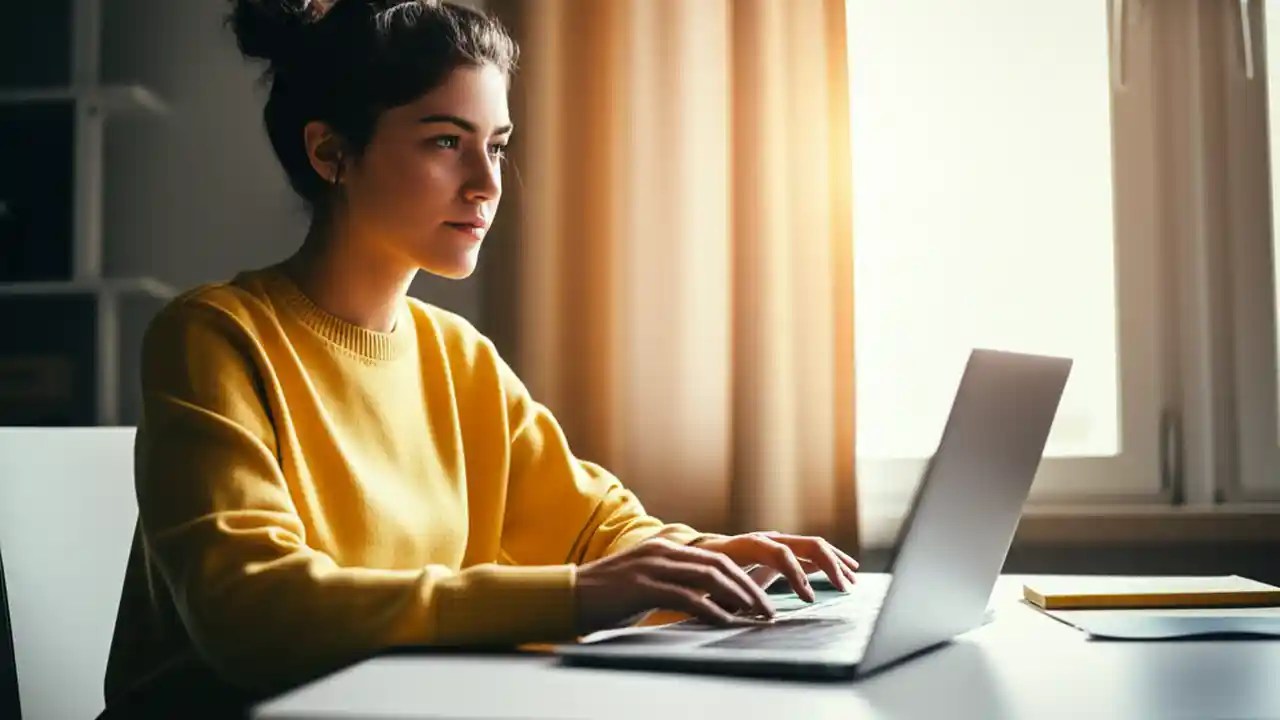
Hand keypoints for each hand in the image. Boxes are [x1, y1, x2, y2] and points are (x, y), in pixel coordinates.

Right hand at [573, 537, 777, 634]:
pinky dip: (710, 609)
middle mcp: (662, 551)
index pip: (715, 557)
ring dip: (738, 597)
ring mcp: (652, 566)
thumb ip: (673, 585)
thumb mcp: (646, 584)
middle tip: (768, 609)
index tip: (762, 596)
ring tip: (754, 616)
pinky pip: (686, 596)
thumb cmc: (607, 598)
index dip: (743, 576)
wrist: (567, 596)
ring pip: (708, 576)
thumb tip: (706, 602)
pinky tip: (725, 622)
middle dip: (749, 587)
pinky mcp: (642, 586)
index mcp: (665, 548)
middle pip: (719, 564)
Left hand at [690, 531, 858, 601]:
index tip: (809, 600)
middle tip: (844, 587)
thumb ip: (728, 595)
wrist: (702, 552)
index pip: (782, 554)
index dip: (798, 576)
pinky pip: (812, 552)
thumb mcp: (713, 583)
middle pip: (807, 544)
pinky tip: (845, 573)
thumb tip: (742, 612)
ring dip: (835, 562)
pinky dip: (830, 561)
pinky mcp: (784, 548)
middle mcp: (768, 538)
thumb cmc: (706, 571)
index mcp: (750, 545)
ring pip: (814, 545)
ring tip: (852, 580)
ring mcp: (779, 540)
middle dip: (829, 564)